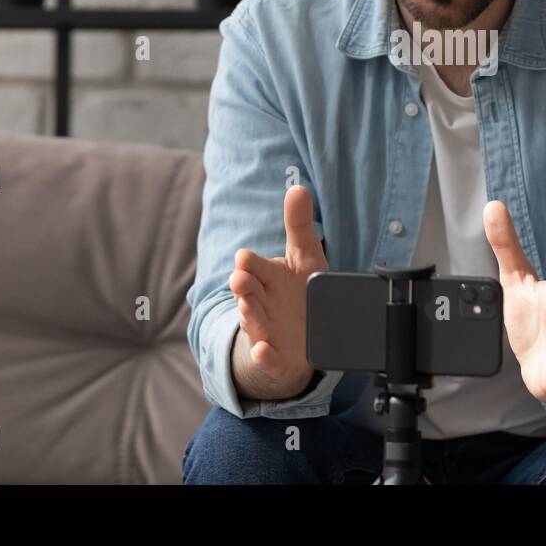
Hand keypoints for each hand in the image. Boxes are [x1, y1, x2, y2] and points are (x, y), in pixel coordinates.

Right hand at [228, 185, 328, 395]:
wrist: (299, 341)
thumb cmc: (298, 293)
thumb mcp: (304, 257)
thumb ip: (299, 225)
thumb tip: (298, 188)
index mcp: (268, 277)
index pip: (254, 266)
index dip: (250, 263)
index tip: (245, 257)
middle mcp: (261, 301)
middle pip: (248, 292)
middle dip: (243, 286)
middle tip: (240, 279)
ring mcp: (265, 329)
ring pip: (254, 321)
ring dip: (249, 314)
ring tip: (247, 307)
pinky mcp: (274, 355)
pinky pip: (266, 356)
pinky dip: (263, 355)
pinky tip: (262, 350)